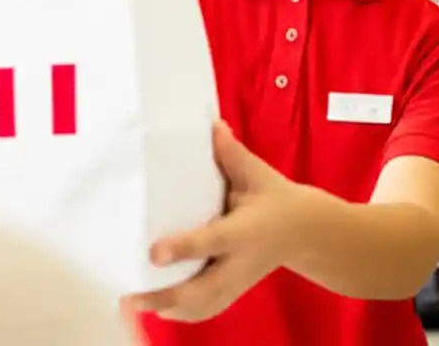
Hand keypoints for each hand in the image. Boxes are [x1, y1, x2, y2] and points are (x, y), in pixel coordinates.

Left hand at [128, 122, 315, 322]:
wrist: (307, 232)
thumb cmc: (276, 198)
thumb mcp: (258, 173)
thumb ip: (231, 153)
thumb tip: (212, 125)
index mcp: (247, 230)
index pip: (213, 241)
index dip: (184, 247)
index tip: (154, 253)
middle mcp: (241, 261)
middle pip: (204, 289)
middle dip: (167, 296)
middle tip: (132, 295)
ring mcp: (239, 280)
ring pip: (203, 305)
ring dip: (169, 309)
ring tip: (134, 303)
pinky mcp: (236, 290)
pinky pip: (208, 309)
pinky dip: (183, 314)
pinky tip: (157, 309)